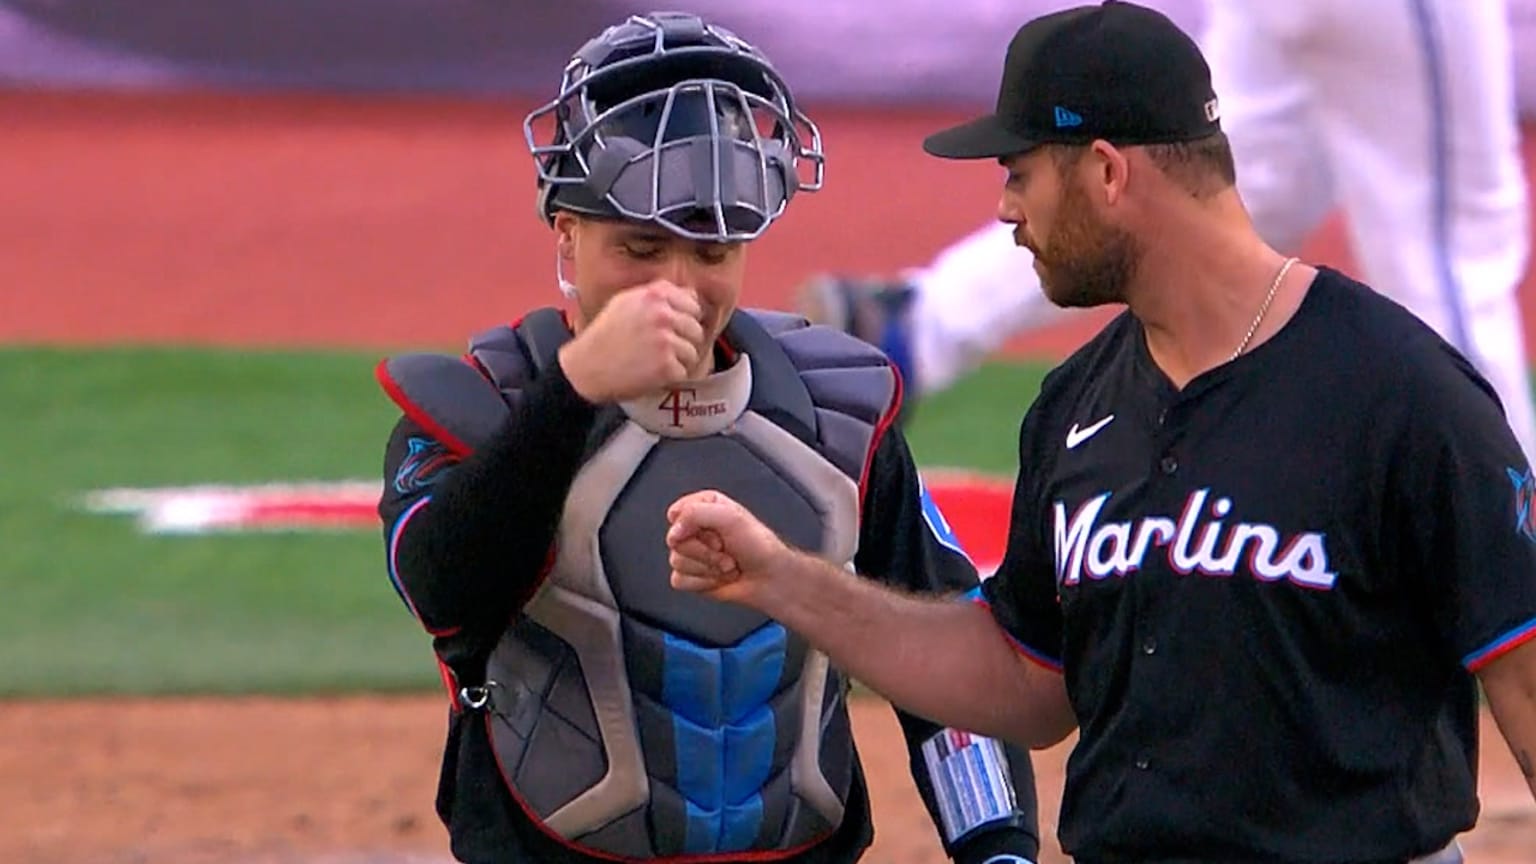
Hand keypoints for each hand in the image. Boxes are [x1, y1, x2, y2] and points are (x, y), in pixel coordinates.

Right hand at [558, 280, 706, 402]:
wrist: (585, 367)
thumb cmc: (605, 335)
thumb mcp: (626, 302)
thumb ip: (658, 295)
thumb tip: (691, 295)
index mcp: (654, 295)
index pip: (693, 303)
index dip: (685, 317)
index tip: (672, 327)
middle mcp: (662, 315)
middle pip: (696, 328)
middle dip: (683, 340)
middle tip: (661, 349)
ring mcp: (666, 341)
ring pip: (692, 352)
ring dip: (678, 360)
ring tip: (654, 361)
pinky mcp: (666, 366)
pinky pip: (684, 372)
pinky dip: (670, 377)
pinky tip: (651, 372)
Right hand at [666, 490, 792, 605]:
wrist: (770, 578)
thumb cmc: (758, 545)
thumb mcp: (730, 517)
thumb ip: (695, 513)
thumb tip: (673, 532)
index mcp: (704, 506)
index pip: (676, 513)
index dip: (692, 526)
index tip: (716, 531)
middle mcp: (695, 528)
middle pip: (675, 542)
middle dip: (705, 552)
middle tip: (725, 550)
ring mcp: (692, 553)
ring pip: (677, 562)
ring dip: (708, 568)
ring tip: (727, 565)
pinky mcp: (690, 576)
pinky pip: (679, 580)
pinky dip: (703, 582)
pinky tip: (719, 578)